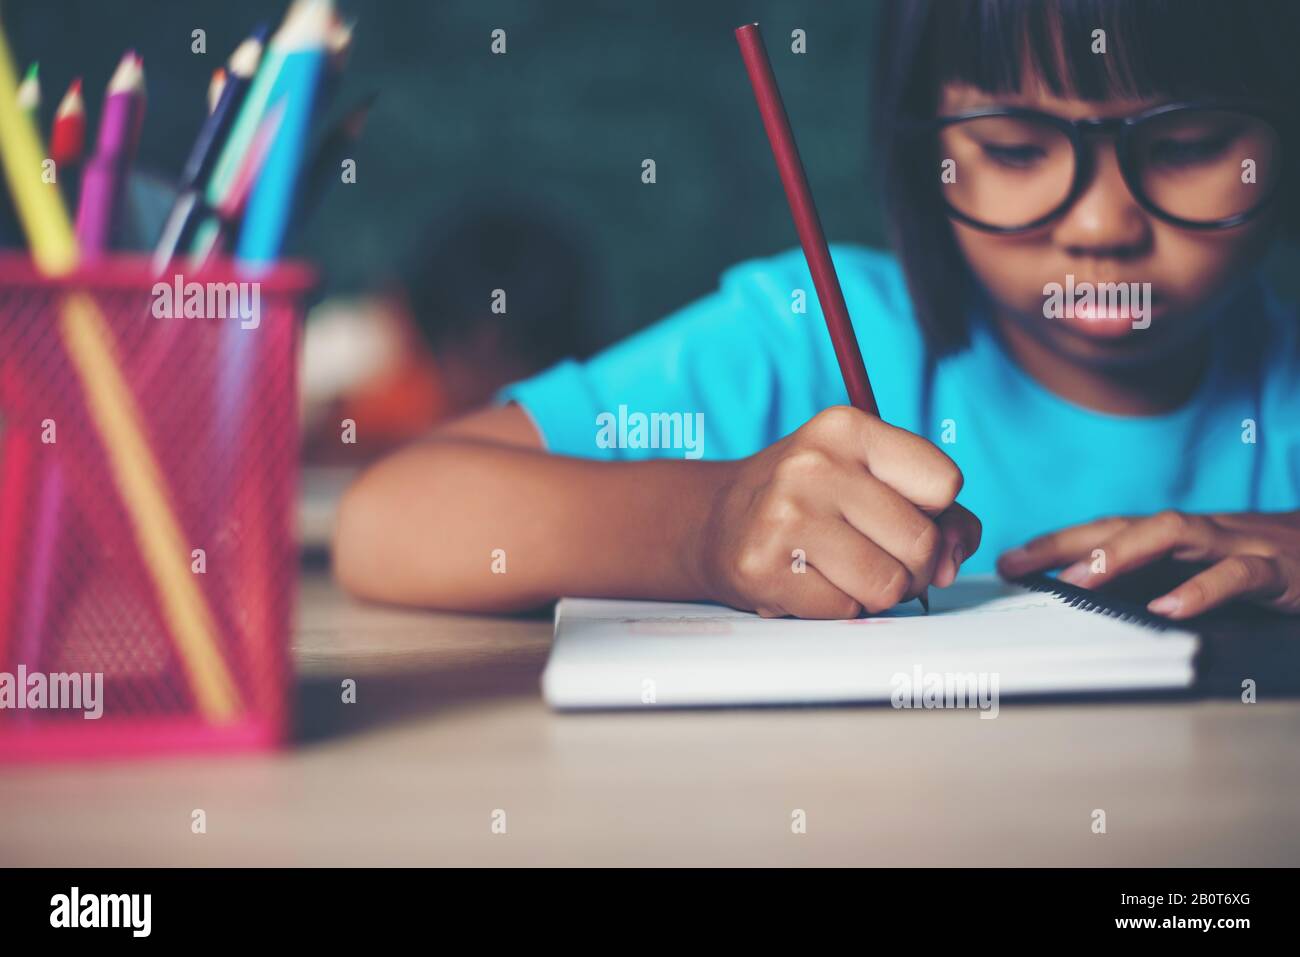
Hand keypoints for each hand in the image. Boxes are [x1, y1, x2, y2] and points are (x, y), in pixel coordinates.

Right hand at [697, 406, 981, 617]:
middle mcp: (813, 465)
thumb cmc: (810, 499)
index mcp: (846, 427)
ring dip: (875, 591)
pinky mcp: (763, 566)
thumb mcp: (869, 476)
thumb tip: (949, 564)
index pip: (944, 483)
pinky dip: (836, 606)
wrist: (716, 521)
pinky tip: (808, 580)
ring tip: (840, 568)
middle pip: (921, 543)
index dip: (935, 512)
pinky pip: (845, 610)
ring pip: (887, 585)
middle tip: (873, 554)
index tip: (900, 512)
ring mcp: (784, 516)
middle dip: (910, 565)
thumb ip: (937, 511)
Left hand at [996, 510, 1299, 618]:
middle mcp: (1205, 532)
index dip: (1057, 541)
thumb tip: (1094, 605)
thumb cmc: (1276, 565)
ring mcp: (1242, 544)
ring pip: (1176, 532)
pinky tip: (1170, 609)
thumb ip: (1161, 584)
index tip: (1008, 560)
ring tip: (1082, 580)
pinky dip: (1202, 590)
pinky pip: (1238, 573)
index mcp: (1186, 536)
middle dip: (1070, 542)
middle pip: (1128, 523)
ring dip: (1123, 554)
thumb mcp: (1211, 573)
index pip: (1109, 529)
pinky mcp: (1281, 571)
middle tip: (1024, 566)